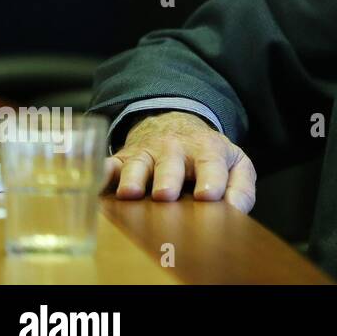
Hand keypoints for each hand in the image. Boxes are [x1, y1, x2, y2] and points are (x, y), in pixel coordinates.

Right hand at [103, 111, 256, 212]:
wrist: (176, 124)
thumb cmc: (208, 155)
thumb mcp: (235, 164)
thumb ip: (241, 187)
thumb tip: (236, 211)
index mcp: (207, 149)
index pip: (211, 162)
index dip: (210, 178)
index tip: (207, 196)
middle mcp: (175, 149)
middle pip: (171, 164)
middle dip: (168, 179)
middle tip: (166, 195)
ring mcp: (146, 153)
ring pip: (137, 164)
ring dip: (133, 178)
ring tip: (131, 194)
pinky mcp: (122, 159)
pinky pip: (108, 165)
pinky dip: (101, 173)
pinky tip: (95, 184)